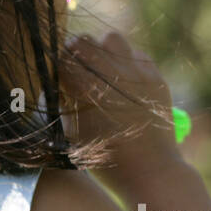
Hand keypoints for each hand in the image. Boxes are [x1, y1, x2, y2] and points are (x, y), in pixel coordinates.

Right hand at [58, 32, 177, 174]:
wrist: (150, 172)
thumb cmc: (104, 156)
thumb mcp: (70, 131)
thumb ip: (60, 100)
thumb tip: (54, 76)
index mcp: (84, 89)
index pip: (61, 55)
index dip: (57, 63)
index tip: (58, 72)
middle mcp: (110, 75)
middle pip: (83, 41)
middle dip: (76, 52)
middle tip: (77, 67)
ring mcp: (137, 74)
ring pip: (111, 39)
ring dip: (103, 49)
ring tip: (103, 69)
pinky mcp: (156, 77)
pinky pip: (136, 54)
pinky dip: (127, 63)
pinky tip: (124, 81)